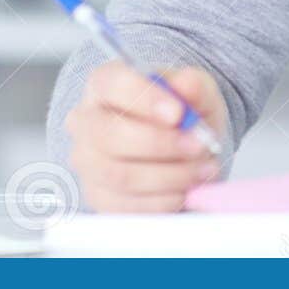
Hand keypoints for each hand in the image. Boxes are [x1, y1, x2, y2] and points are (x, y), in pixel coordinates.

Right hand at [65, 63, 227, 212]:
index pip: (112, 84)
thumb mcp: (196, 91)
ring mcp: (87, 161)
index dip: (145, 99)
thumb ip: (194, 85)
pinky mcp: (97, 196)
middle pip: (110, 135)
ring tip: (202, 168)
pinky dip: (163, 199)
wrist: (181, 148)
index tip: (178, 113)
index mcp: (104, 83)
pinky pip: (126, 204)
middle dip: (161, 144)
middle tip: (199, 145)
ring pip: (120, 174)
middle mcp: (86, 121)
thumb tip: (187, 86)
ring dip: (169, 175)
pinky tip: (186, 189)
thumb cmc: (181, 114)